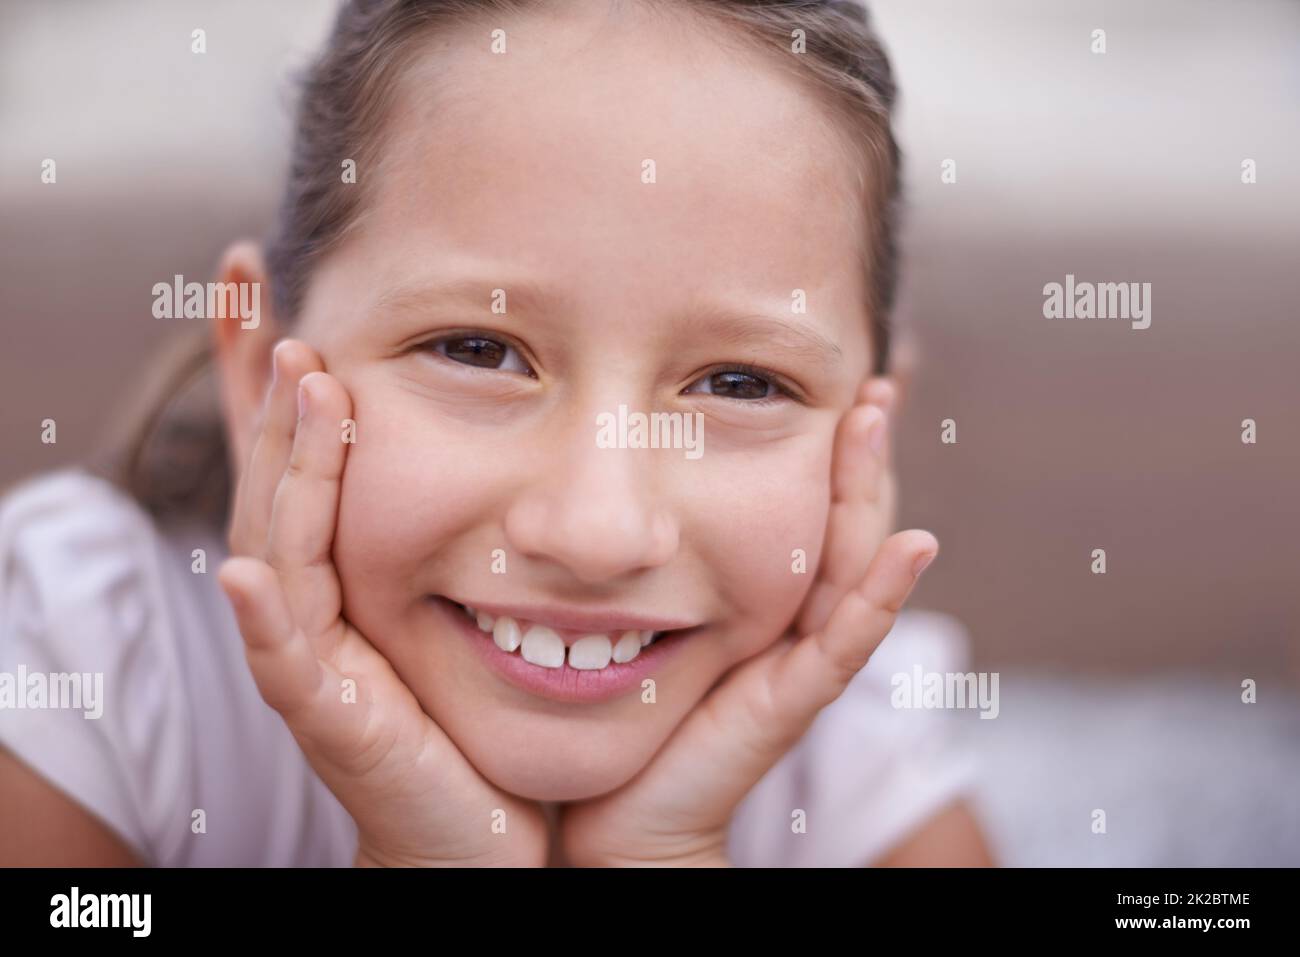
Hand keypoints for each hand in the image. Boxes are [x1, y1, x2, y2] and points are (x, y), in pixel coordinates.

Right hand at [218, 339, 548, 866]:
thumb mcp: (486, 595)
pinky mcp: (334, 722)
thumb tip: (544, 429)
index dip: (255, 371)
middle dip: (268, 394)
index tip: (246, 274)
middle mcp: (318, 607)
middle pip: (273, 483)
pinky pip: (288, 664)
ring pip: (281, 550)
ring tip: (302, 385)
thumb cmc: (489, 714)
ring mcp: (318, 663)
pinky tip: (250, 573)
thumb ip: (501, 520)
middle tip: (273, 306)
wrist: (491, 832)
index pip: (295, 454)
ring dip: (288, 468)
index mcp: (348, 571)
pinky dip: (266, 618)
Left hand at [556, 379, 934, 865]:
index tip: (831, 381)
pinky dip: (883, 595)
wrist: (620, 814)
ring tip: (878, 418)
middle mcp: (788, 624)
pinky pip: (845, 642)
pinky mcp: (790, 701)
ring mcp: (797, 661)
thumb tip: (596, 482)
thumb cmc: (620, 713)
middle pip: (841, 525)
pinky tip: (913, 547)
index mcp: (757, 600)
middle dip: (858, 452)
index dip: (826, 451)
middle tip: (873, 382)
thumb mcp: (633, 613)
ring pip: (851, 565)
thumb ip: (634, 559)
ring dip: (869, 490)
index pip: (805, 510)